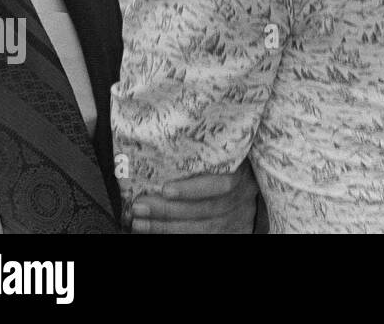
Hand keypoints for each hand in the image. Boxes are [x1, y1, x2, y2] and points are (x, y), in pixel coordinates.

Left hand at [128, 161, 259, 233]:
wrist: (245, 183)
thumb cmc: (224, 159)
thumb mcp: (223, 150)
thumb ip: (202, 151)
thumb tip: (160, 147)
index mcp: (243, 170)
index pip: (223, 184)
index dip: (193, 189)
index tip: (165, 189)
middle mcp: (243, 195)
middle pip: (207, 209)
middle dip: (169, 210)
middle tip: (139, 206)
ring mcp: (238, 216)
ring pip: (203, 227)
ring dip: (166, 226)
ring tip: (138, 223)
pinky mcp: (231, 229)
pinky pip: (203, 236)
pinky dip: (175, 233)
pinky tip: (152, 231)